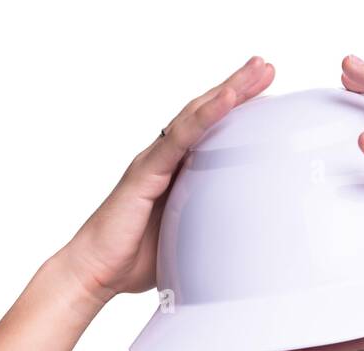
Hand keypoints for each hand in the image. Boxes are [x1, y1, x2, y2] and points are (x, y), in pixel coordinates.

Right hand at [58, 56, 274, 304]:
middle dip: (237, 87)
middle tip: (266, 66)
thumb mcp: (187, 240)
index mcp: (175, 172)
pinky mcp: (147, 170)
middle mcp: (164, 158)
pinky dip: (207, 116)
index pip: (209, 132)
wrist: (97, 271)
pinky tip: (229, 98)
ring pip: (196, 114)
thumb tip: (245, 242)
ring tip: (257, 69)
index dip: (236, 110)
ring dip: (229, 89)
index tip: (266, 94)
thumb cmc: (135, 259)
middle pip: (205, 112)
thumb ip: (210, 229)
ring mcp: (154, 160)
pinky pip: (181, 138)